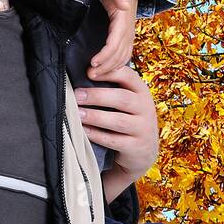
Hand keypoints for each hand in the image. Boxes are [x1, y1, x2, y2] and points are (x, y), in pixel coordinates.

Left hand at [74, 63, 158, 199]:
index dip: (109, 72)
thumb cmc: (129, 119)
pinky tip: (84, 131)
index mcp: (142, 92)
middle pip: (122, 98)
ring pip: (118, 121)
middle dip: (97, 96)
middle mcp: (145, 108)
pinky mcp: (135, 147)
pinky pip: (114, 140)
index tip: (89, 72)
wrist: (144, 151)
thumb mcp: (130, 102)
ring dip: (95, 116)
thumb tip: (85, 74)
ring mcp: (142, 129)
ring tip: (78, 114)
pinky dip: (97, 135)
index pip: (128, 76)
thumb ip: (114, 88)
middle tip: (77, 95)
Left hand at [92, 0, 137, 77]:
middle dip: (105, 67)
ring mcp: (129, 37)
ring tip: (95, 75)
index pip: (114, 44)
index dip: (104, 56)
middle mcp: (128, 33)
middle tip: (90, 75)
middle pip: (118, 56)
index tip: (93, 63)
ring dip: (110, 69)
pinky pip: (125, 56)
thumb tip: (123, 3)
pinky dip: (117, 66)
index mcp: (123, 24)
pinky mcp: (127, 40)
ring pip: (122, 58)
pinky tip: (108, 71)